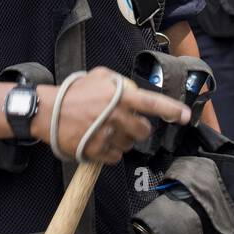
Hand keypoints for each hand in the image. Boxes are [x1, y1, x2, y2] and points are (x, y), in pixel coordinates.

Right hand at [44, 67, 191, 164]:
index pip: (153, 103)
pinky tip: (98, 141)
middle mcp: (118, 116)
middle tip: (122, 123)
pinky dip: (110, 152)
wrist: (48, 112)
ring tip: (104, 130)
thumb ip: (120, 82)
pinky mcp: (98, 151)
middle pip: (143, 130)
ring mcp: (108, 135)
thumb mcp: (99, 76)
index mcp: (121, 96)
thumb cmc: (73, 93)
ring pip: (129, 145)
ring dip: (122, 140)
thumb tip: (134, 89)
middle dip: (137, 128)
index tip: (185, 116)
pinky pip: (115, 157)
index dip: (172, 110)